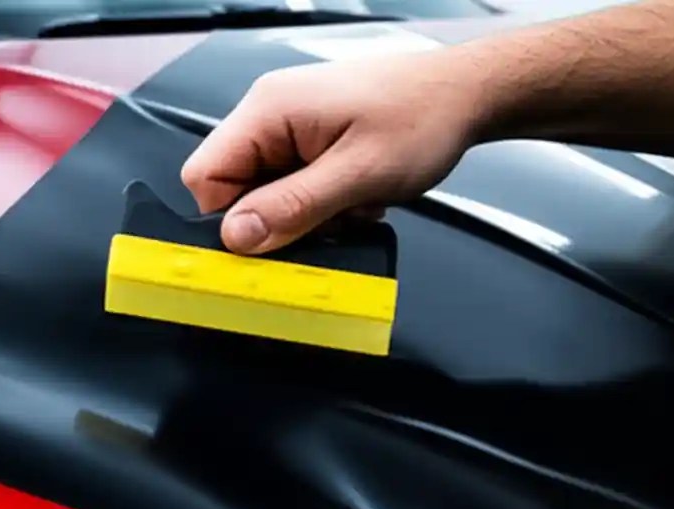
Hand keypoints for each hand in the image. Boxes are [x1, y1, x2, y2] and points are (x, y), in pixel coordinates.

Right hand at [180, 46, 485, 253]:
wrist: (467, 95)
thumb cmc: (423, 118)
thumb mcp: (358, 174)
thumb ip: (293, 207)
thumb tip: (237, 237)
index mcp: (269, 111)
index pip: (206, 176)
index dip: (227, 220)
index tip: (263, 248)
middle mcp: (271, 115)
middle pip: (235, 190)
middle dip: (276, 220)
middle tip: (323, 226)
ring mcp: (291, 128)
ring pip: (268, 194)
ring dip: (305, 215)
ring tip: (350, 207)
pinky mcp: (312, 141)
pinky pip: (294, 187)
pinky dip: (321, 205)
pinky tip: (355, 200)